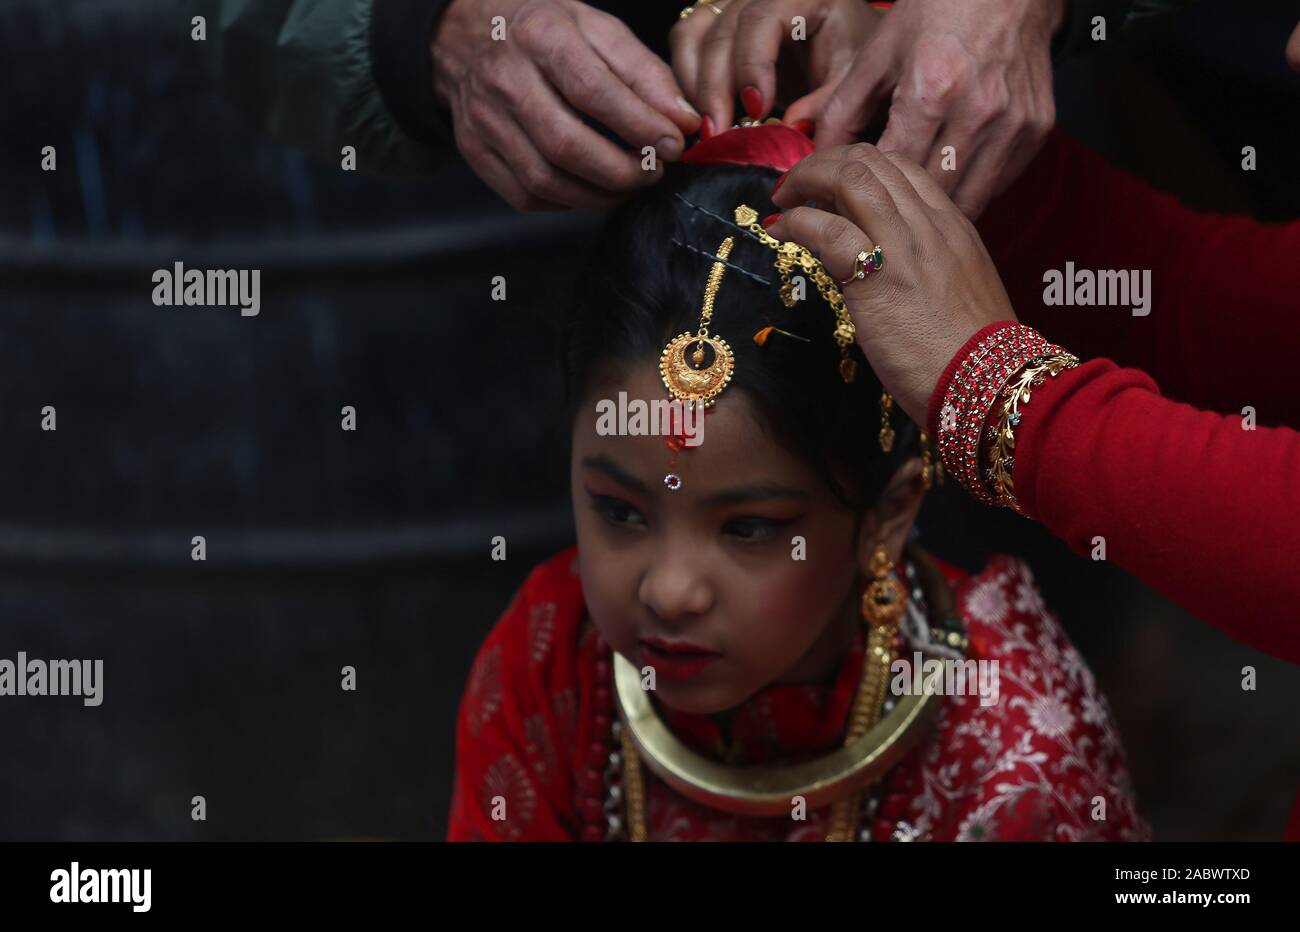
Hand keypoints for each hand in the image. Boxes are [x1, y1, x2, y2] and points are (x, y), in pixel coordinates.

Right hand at [432, 0, 700, 209]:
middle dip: (622, 171)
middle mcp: (504, 79)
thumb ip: (643, 72)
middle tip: (653, 172)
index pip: (593, 91)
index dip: (639, 125)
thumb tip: (682, 120)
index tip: (673, 144)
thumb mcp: (597, 29)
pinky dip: (566, 202)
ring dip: (598, 194)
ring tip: (628, 184)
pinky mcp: (474, 151)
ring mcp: (483, 120)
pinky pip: (525, 196)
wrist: (468, 33)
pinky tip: (588, 188)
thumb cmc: (544, 30)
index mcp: (540, 37)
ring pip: (545, 180)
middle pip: (567, 145)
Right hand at [670, 0, 879, 136]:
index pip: (761, 19)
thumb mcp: (851, 78)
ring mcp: (731, 5)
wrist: (840, 45)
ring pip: (692, 36)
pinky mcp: (714, 24)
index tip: (755, 111)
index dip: (751, 66)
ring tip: (710, 130)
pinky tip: (703, 115)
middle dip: (715, 89)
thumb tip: (792, 130)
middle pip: (720, 31)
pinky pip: (686, 46)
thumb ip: (827, 103)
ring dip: (694, 87)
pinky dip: (687, 83)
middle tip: (720, 136)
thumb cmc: (847, 55)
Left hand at [767, 144, 1016, 423]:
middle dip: (824, 162)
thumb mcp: (956, 288)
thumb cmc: (971, 350)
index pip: (901, 166)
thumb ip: (924, 264)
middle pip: (870, 161)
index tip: (830, 184)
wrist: (991, 381)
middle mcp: (929, 223)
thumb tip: (879, 260)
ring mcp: (905, 245)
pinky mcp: (877, 276)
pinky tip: (782, 231)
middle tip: (797, 185)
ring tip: (784, 200)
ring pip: (850, 179)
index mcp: (952, 223)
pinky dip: (797, 222)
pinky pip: (828, 229)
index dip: (856, 164)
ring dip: (805, 179)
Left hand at [816, 0, 1063, 217]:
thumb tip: (813, 159)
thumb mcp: (878, 53)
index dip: (864, 191)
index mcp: (932, 91)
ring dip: (936, 209)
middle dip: (899, 208)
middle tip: (875, 212)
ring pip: (967, 201)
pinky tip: (948, 178)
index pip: (891, 171)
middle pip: (928, 194)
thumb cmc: (939, 11)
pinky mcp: (1036, 131)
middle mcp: (978, 112)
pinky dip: (970, 190)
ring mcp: (1013, 124)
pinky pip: (997, 185)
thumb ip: (841, 110)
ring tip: (911, 206)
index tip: (846, 200)